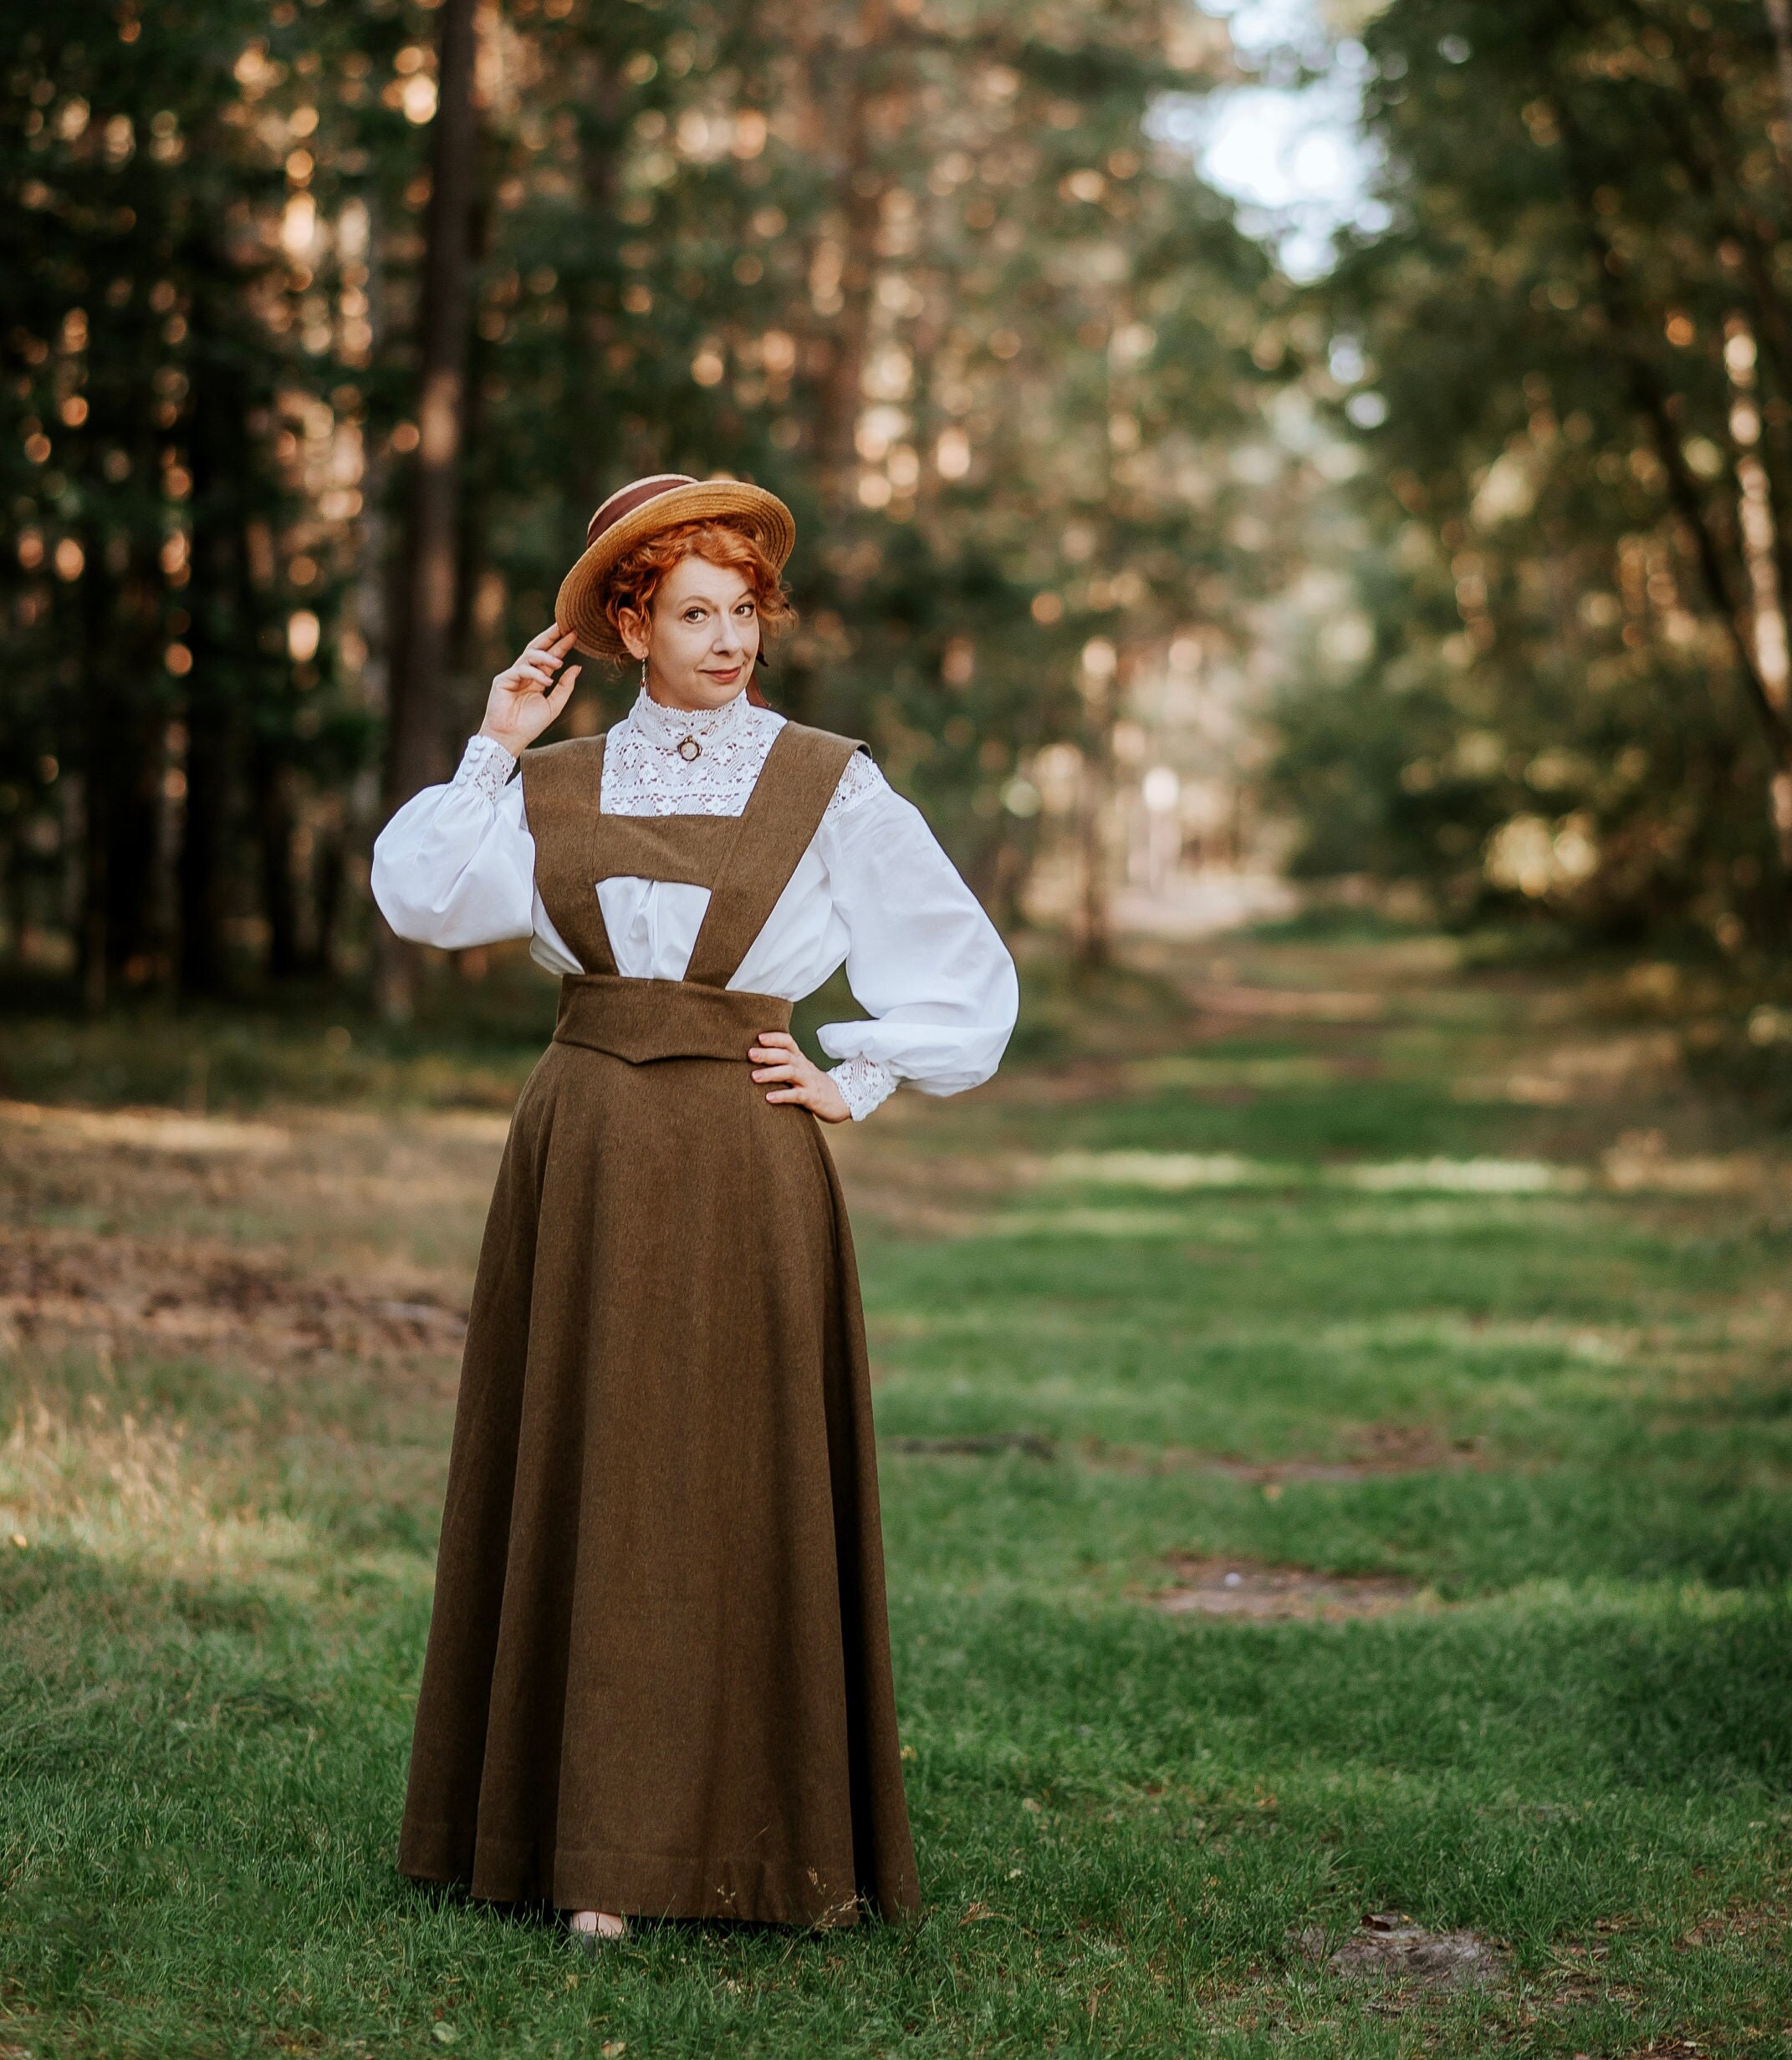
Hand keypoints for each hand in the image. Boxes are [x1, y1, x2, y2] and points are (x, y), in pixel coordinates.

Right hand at [478, 625, 580, 756]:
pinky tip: (546, 682)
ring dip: (546, 657)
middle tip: (565, 626)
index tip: (575, 633)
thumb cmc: (530, 725)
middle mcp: (525, 673)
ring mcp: (513, 675)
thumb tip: (577, 667)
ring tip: (559, 664)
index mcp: (537, 678)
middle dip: (551, 636)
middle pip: (538, 648)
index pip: (550, 656)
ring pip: (530, 656)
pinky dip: (535, 674)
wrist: (510, 738)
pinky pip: (521, 670)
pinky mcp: (502, 680)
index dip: (562, 645)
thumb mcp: (554, 705)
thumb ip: (565, 687)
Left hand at [749, 1032, 850, 1122]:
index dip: (775, 1038)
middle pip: (786, 1055)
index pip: (788, 1042)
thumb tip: (756, 1059)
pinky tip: (768, 1098)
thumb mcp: (801, 1071)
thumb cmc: (814, 1085)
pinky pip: (796, 1095)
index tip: (759, 1037)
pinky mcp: (812, 1097)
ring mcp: (809, 1082)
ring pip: (790, 1073)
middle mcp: (804, 1067)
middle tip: (750, 1054)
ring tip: (754, 1076)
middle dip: (767, 1053)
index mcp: (800, 1059)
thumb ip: (783, 1064)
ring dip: (771, 1073)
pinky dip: (782, 1096)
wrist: (841, 1100)